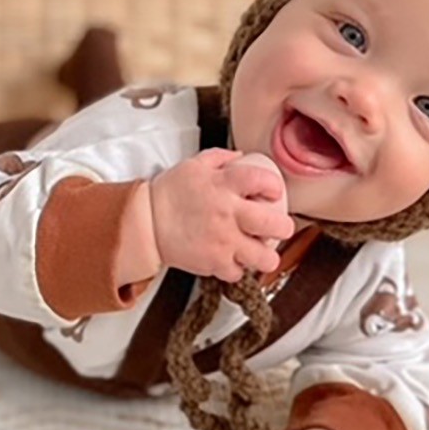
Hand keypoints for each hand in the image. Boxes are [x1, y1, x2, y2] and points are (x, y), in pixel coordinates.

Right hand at [148, 148, 294, 281]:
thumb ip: (221, 158)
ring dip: (266, 255)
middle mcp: (229, 213)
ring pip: (264, 257)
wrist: (144, 222)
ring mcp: (224, 241)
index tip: (273, 193)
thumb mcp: (194, 165)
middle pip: (276, 225)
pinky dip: (238, 269)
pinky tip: (233, 259)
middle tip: (280, 228)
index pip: (265, 182)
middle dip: (284, 227)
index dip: (275, 187)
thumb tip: (241, 156)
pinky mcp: (214, 263)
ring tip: (261, 251)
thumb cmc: (168, 194)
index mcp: (225, 185)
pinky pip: (239, 273)